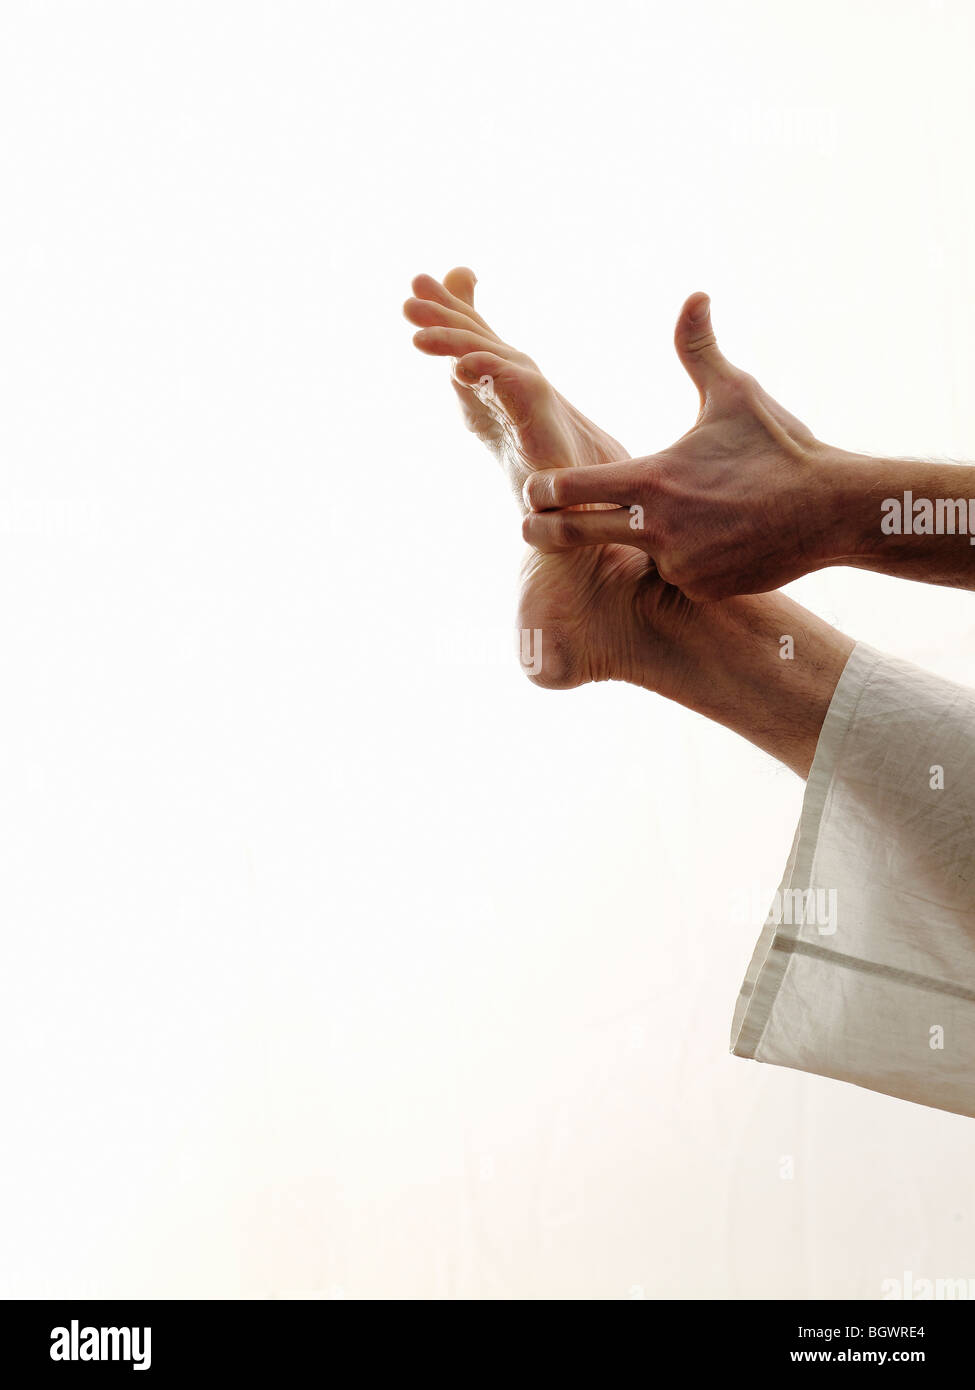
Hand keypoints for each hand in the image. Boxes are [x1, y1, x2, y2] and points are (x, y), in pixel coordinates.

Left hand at [522, 294, 844, 600]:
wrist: (832, 509)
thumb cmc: (780, 448)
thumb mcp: (734, 393)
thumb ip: (698, 348)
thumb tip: (694, 295)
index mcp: (651, 478)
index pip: (569, 487)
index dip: (542, 488)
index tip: (531, 487)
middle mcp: (655, 528)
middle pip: (571, 535)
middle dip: (542, 531)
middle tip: (526, 526)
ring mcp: (677, 565)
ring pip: (634, 555)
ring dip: (638, 542)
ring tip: (673, 520)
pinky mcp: (700, 589)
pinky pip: (673, 576)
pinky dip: (679, 561)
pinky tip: (713, 540)